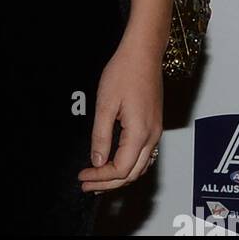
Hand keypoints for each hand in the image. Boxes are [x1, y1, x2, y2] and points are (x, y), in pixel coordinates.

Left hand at [78, 36, 162, 192]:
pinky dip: (129, 166)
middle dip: (109, 183)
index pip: (121, 169)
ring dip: (119, 177)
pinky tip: (115, 164)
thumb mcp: (105, 104)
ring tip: (98, 179)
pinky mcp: (154, 125)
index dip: (100, 176)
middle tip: (87, 185)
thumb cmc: (124, 73)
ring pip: (140, 167)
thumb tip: (97, 162)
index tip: (83, 176)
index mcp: (139, 133)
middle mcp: (152, 137)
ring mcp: (155, 132)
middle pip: (132, 174)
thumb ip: (101, 135)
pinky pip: (144, 155)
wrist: (143, 54)